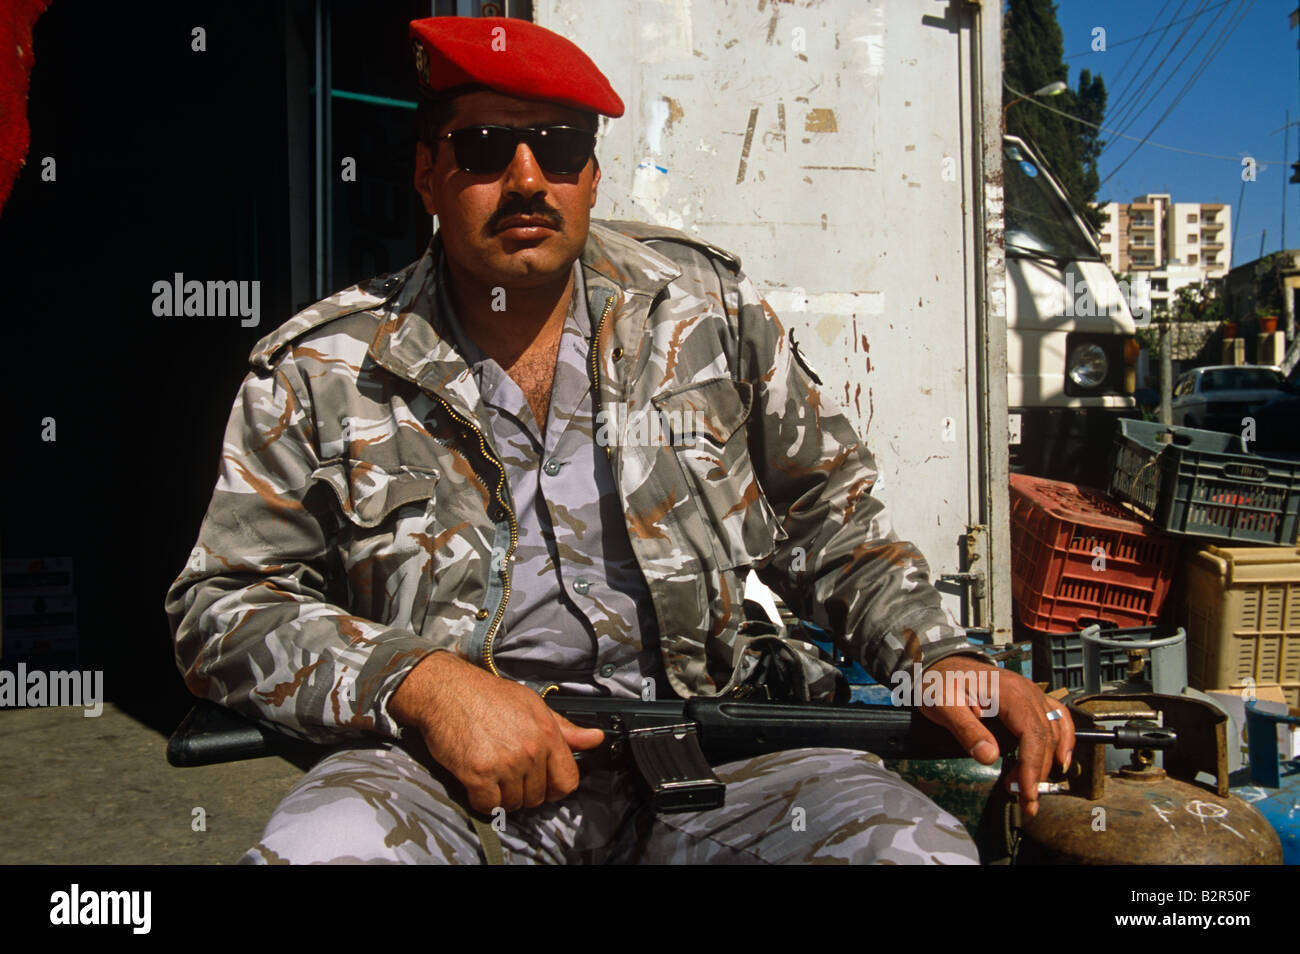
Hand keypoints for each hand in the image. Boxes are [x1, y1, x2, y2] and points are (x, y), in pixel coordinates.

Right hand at [388, 652, 603, 813]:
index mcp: (547, 733)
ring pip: (514, 803)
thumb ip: (564, 728)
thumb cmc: (487, 695)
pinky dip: (482, 800)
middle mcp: (530, 750)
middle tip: (509, 774)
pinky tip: (477, 783)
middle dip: (525, 791)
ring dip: (502, 796)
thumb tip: (595, 739)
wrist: (446, 690)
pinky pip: (488, 806)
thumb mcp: (532, 705)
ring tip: (492, 774)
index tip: (544, 784)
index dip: (556, 788)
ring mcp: (505, 764)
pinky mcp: (478, 775)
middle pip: (539, 796)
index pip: (568, 780)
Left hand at [915, 654, 1073, 817]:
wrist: (939, 662)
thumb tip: (990, 756)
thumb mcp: (944, 705)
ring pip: (1054, 730)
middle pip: (1045, 737)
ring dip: (1049, 761)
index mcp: (1009, 693)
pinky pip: (1057, 717)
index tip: (1025, 791)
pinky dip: (1064, 739)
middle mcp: (1027, 691)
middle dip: (1038, 772)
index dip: (1032, 766)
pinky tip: (1061, 759)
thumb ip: (967, 730)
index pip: (1032, 734)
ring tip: (1034, 788)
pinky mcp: (1029, 698)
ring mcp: (1031, 693)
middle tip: (1025, 800)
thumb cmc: (940, 682)